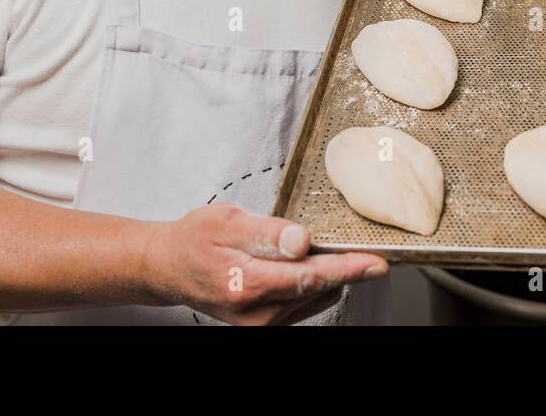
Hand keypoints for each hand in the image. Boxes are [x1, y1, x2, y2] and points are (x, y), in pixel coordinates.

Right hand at [140, 203, 388, 324]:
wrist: (169, 267)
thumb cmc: (195, 239)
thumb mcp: (227, 221)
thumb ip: (268, 232)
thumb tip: (302, 240)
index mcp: (248, 284)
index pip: (308, 276)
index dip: (346, 268)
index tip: (376, 263)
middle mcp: (257, 312)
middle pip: (317, 288)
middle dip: (344, 268)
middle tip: (370, 252)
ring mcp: (262, 322)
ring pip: (314, 295)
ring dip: (326, 274)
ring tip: (317, 249)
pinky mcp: (267, 324)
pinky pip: (304, 302)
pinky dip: (313, 283)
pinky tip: (304, 264)